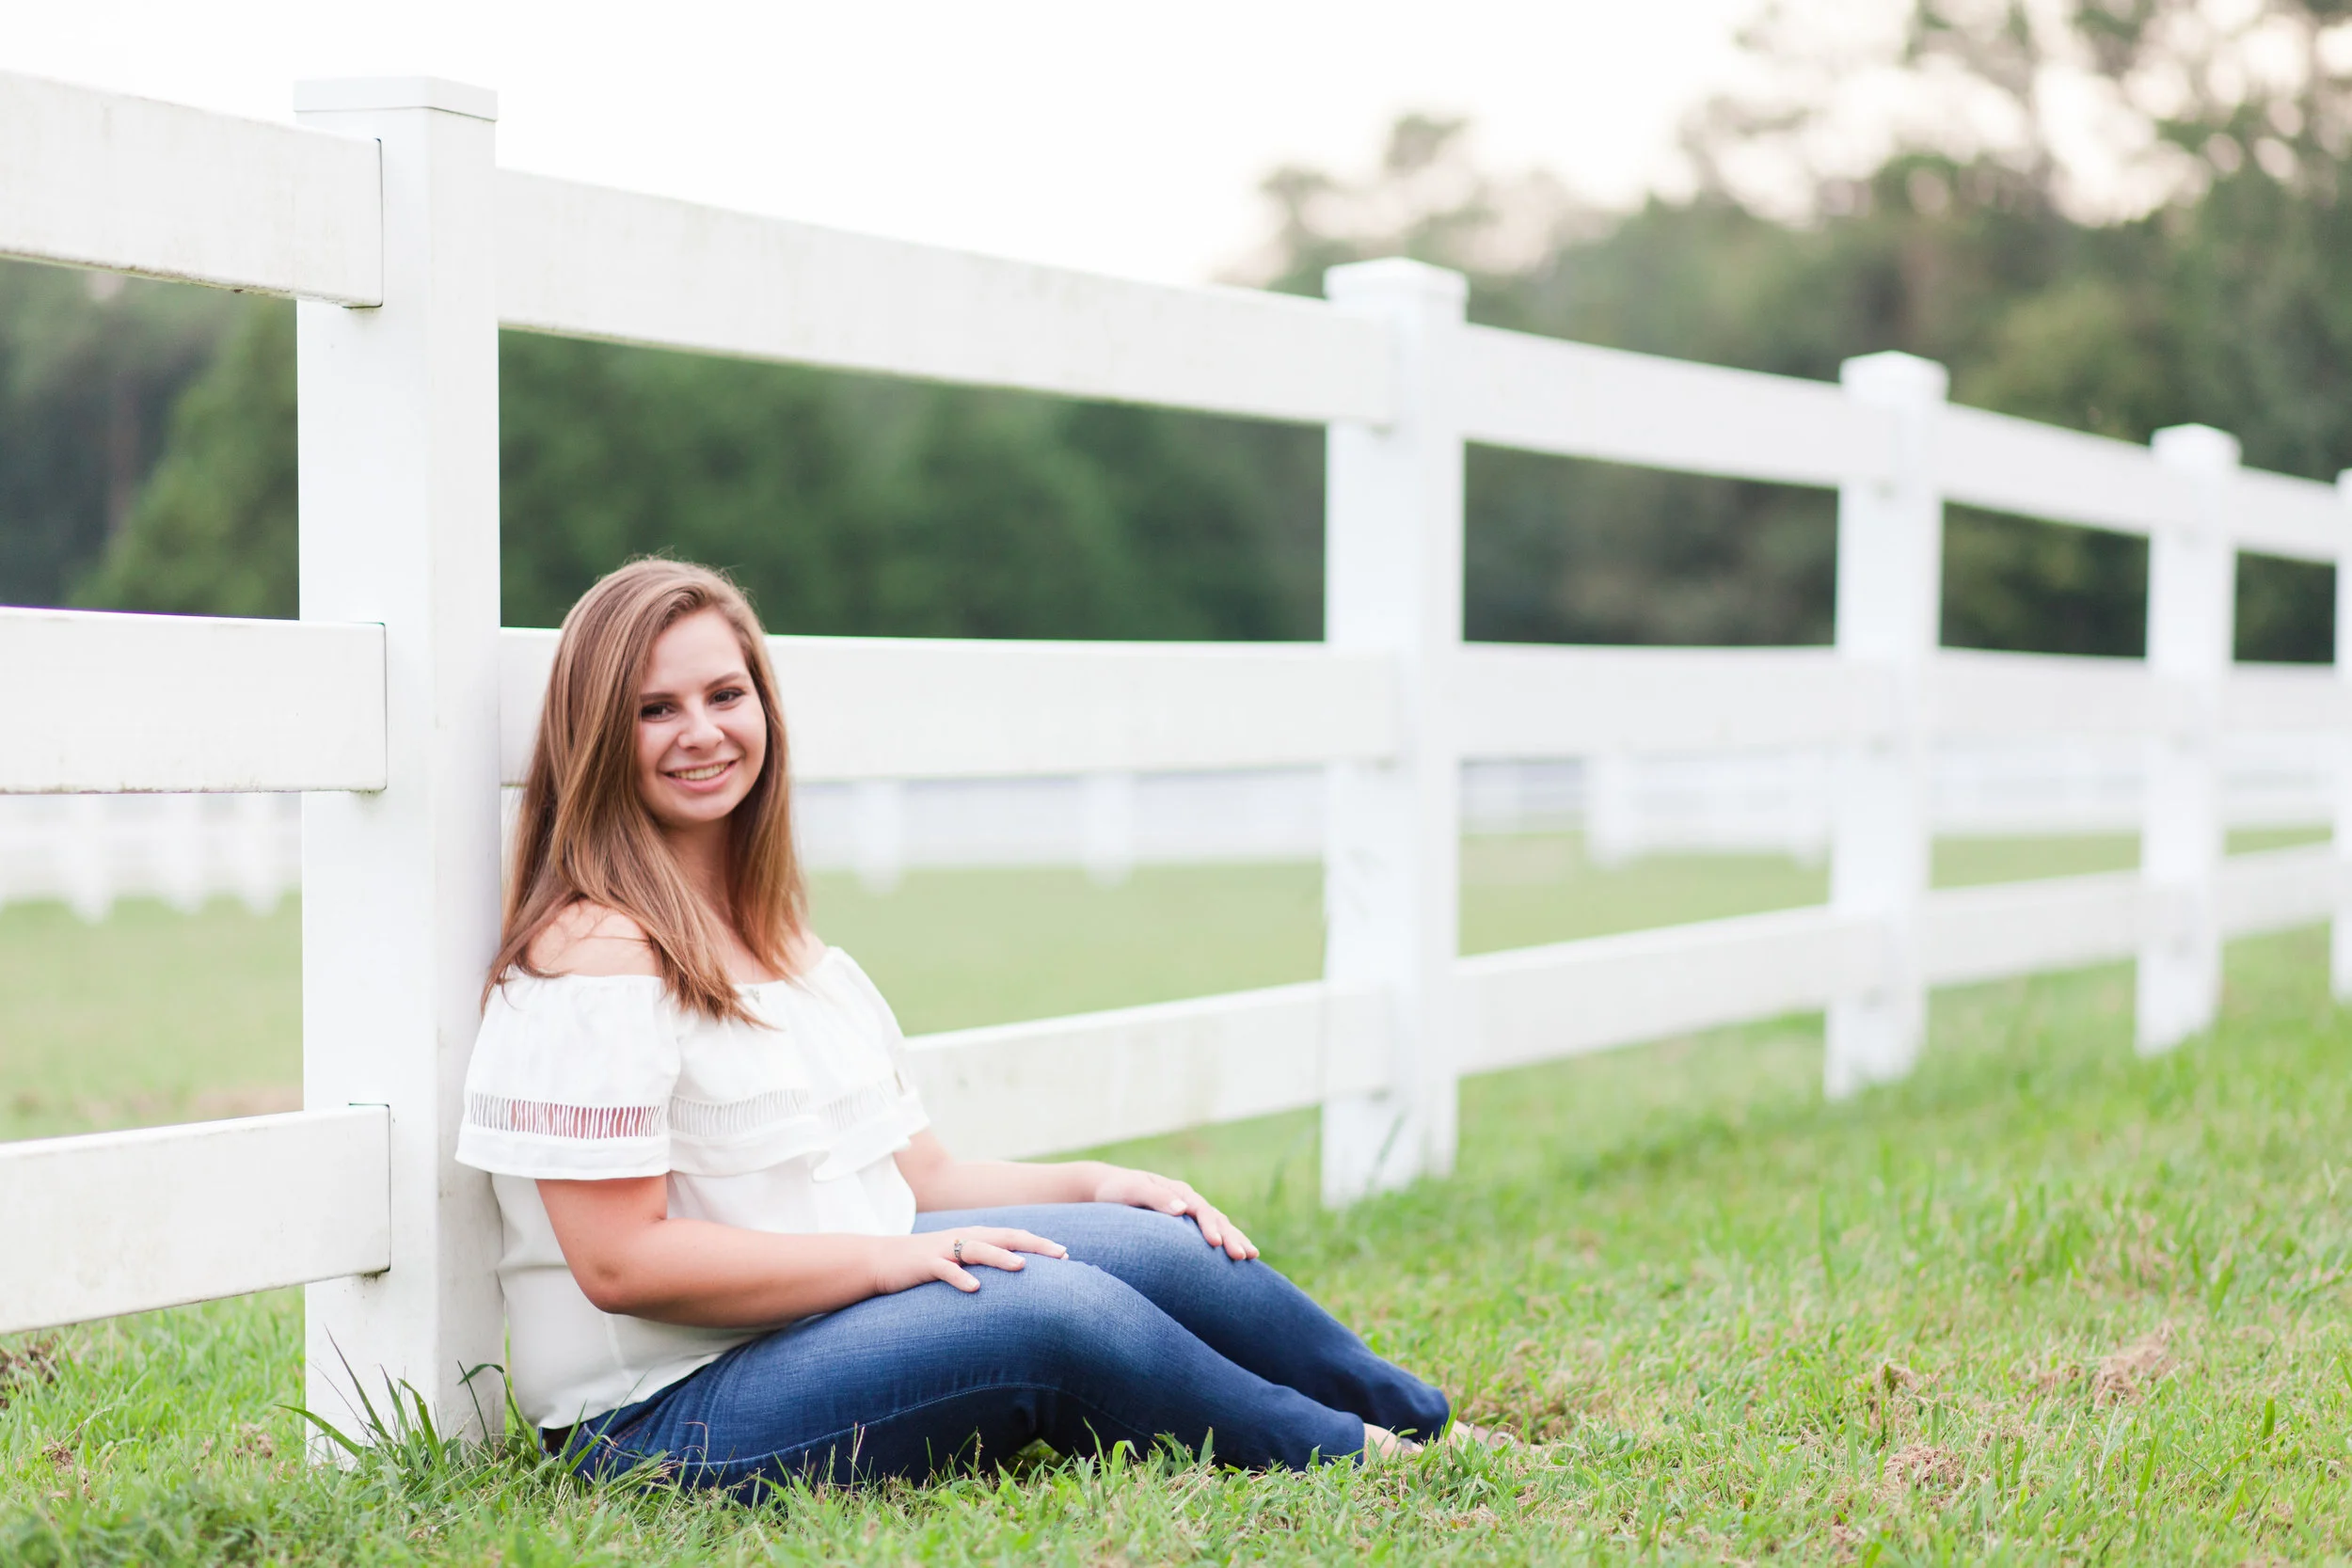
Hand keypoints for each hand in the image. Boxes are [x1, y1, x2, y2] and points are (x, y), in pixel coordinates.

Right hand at [872, 1228, 1066, 1294]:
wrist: (883, 1261)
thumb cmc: (927, 1264)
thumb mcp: (959, 1261)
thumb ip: (984, 1265)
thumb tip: (1016, 1279)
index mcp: (975, 1236)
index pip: (1013, 1236)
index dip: (1039, 1243)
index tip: (1065, 1254)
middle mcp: (964, 1238)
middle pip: (1004, 1237)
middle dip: (1033, 1245)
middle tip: (1060, 1254)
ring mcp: (944, 1250)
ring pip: (977, 1249)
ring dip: (1000, 1257)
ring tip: (1022, 1267)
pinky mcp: (926, 1263)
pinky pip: (946, 1270)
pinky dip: (961, 1278)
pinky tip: (975, 1288)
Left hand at [1090, 1166, 1258, 1260]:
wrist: (1108, 1189)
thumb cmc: (1117, 1191)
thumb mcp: (1132, 1190)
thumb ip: (1155, 1197)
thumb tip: (1182, 1210)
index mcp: (1177, 1191)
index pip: (1199, 1209)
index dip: (1209, 1226)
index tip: (1216, 1244)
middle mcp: (1188, 1200)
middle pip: (1215, 1217)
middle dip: (1230, 1236)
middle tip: (1243, 1256)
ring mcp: (1189, 1212)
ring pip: (1219, 1224)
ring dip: (1235, 1239)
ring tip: (1251, 1256)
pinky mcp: (1186, 1225)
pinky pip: (1211, 1231)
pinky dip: (1226, 1241)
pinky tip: (1238, 1256)